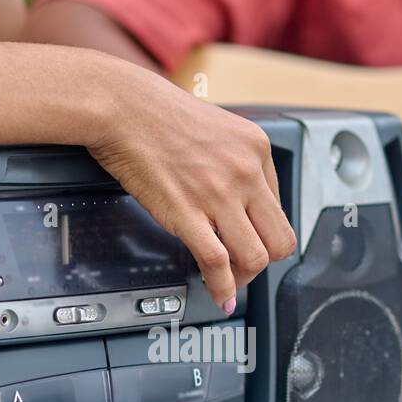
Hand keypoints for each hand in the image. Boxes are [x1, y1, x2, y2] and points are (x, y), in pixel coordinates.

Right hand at [89, 70, 297, 311]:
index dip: (263, 230)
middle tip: (245, 267)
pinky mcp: (187, 213)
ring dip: (244, 279)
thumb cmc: (155, 114)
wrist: (121, 106)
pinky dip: (222, 288)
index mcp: (256, 148)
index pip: (279, 207)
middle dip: (264, 261)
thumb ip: (232, 161)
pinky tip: (218, 295)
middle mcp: (245, 172)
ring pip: (256, 257)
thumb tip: (235, 198)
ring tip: (228, 282)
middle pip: (280, 239)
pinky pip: (218, 263)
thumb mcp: (215, 127)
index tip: (250, 240)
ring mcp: (218, 194)